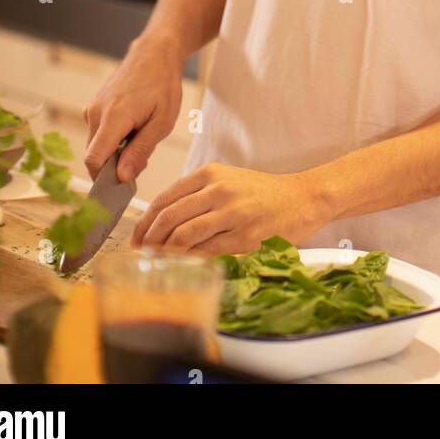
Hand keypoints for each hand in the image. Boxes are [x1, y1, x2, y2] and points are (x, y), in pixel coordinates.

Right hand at [84, 32, 184, 183]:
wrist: (154, 53)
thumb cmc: (163, 84)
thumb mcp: (162, 122)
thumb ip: (141, 150)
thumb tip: (122, 176)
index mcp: (113, 117)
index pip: (93, 159)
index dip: (103, 179)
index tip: (121, 186)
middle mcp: (96, 113)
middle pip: (95, 155)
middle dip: (114, 166)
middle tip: (141, 161)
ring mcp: (92, 108)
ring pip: (97, 145)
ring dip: (115, 152)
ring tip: (141, 139)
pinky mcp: (94, 106)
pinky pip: (98, 133)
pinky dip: (112, 139)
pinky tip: (133, 130)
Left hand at [130, 162, 329, 254]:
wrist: (302, 198)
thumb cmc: (263, 192)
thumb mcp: (228, 180)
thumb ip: (198, 195)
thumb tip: (163, 222)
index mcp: (211, 173)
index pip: (166, 197)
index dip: (146, 220)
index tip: (136, 236)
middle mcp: (219, 190)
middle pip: (170, 216)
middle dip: (149, 238)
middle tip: (141, 252)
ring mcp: (232, 213)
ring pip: (185, 234)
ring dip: (165, 251)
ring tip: (158, 261)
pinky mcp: (245, 236)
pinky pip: (208, 251)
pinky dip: (191, 260)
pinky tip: (184, 265)